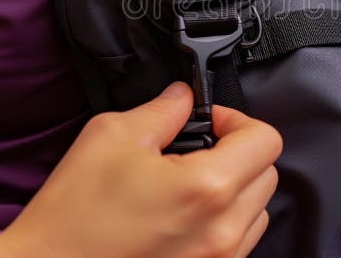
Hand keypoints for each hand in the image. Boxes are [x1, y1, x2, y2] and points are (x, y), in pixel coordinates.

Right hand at [0, 82, 282, 257]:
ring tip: (187, 187)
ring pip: (257, 211)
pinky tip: (184, 216)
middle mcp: (222, 231)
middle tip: (196, 150)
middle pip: (267, 174)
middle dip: (238, 153)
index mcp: (206, 188)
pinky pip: (239, 242)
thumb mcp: (112, 137)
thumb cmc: (73, 217)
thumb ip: (163, 109)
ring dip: (234, 190)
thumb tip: (184, 98)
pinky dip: (223, 222)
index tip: (210, 122)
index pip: (265, 140)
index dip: (237, 120)